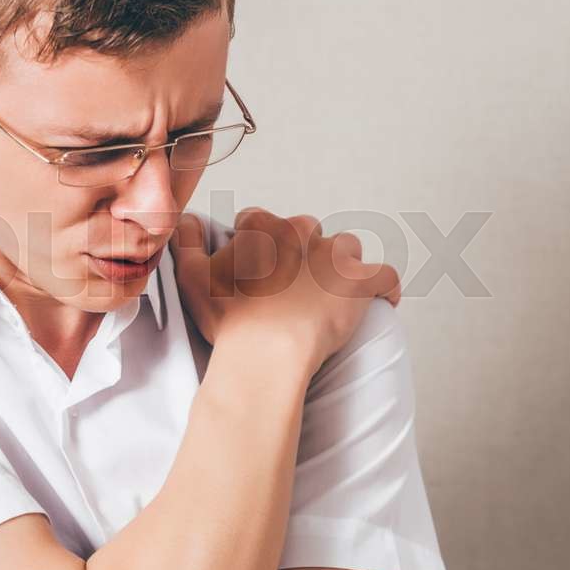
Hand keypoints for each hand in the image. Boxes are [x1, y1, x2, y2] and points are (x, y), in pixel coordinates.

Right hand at [169, 207, 400, 370]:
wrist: (267, 350)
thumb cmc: (229, 319)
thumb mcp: (191, 277)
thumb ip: (186, 241)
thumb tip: (185, 219)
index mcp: (262, 228)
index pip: (262, 220)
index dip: (258, 241)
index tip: (256, 265)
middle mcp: (301, 232)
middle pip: (307, 231)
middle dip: (302, 251)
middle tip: (292, 285)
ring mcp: (334, 256)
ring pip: (345, 248)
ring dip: (340, 265)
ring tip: (332, 291)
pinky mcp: (360, 282)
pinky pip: (384, 276)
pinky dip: (384, 287)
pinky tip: (382, 299)